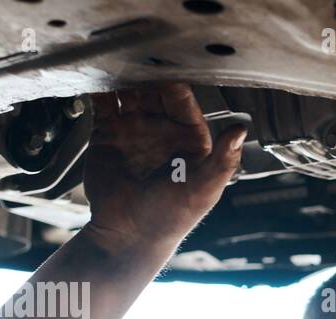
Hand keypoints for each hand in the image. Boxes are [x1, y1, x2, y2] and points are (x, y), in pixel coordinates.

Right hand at [81, 83, 245, 255]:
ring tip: (111, 68)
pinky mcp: (108, 134)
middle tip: (132, 66)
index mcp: (190, 138)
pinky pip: (103, 105)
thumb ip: (224, 160)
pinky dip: (98, 90)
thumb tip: (241, 129)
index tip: (162, 80)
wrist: (129, 236)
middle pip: (153, 91)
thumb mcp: (204, 190)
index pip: (182, 101)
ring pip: (128, 93)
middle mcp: (163, 130)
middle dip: (144, 77)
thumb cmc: (171, 218)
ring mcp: (135, 130)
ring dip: (121, 79)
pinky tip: (95, 81)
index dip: (172, 87)